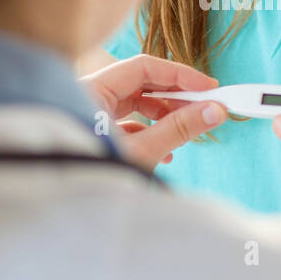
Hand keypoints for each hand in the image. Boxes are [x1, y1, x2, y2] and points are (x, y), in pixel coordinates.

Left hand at [81, 55, 226, 171]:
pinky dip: (150, 132)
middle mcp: (89, 96)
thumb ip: (178, 129)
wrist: (66, 212)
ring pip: (135, 104)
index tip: (208, 88)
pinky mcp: (96, 134)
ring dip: (164, 116)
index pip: (143, 67)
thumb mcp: (141, 152)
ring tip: (187, 132)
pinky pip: (127, 123)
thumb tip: (214, 111)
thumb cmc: (92, 179)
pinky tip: (167, 153)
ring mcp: (91, 115)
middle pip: (141, 84)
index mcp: (92, 90)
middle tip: (206, 106)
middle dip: (175, 96)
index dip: (179, 75)